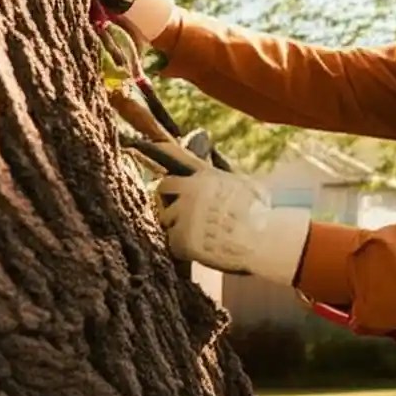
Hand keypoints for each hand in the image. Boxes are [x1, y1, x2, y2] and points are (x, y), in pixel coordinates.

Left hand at [147, 141, 310, 285]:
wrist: (262, 241)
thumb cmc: (261, 214)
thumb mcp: (245, 185)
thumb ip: (224, 174)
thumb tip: (218, 161)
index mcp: (206, 176)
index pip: (175, 156)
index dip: (156, 150)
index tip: (134, 146)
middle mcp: (190, 191)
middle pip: (161, 189)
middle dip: (166, 199)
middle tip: (178, 211)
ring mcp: (183, 215)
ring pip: (165, 219)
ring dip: (176, 226)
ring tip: (199, 234)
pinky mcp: (181, 239)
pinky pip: (172, 243)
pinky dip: (183, 249)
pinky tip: (201, 250)